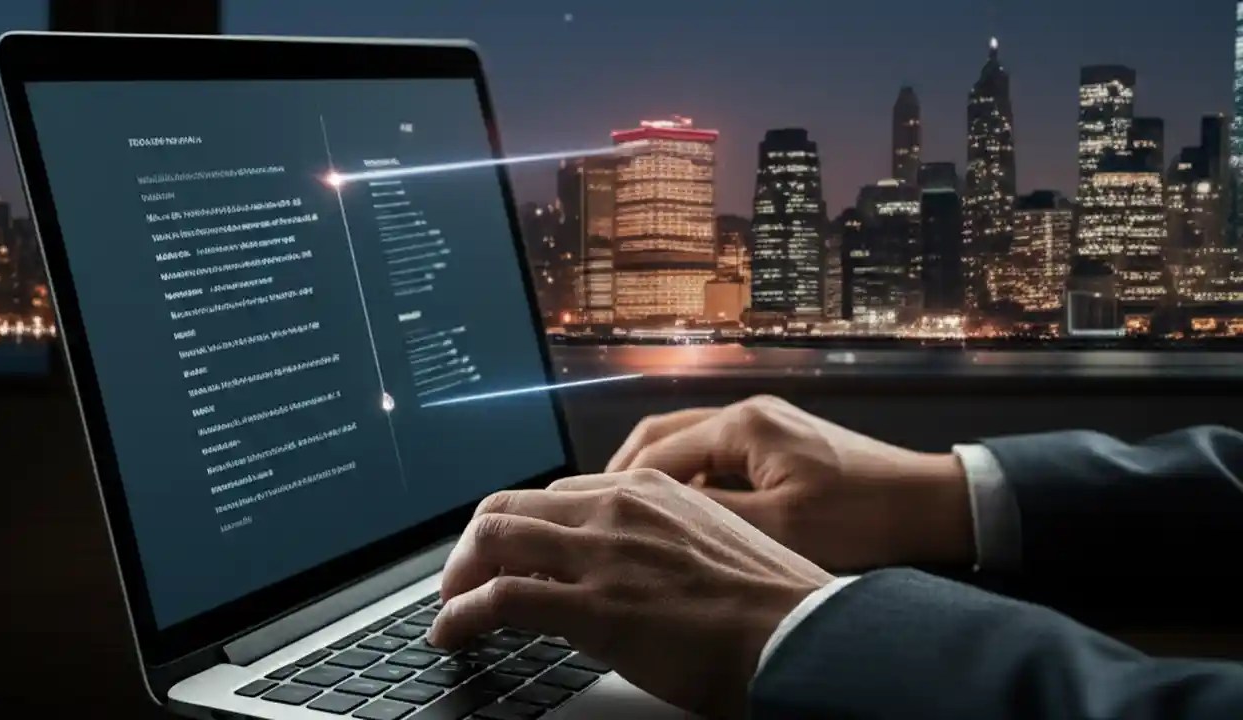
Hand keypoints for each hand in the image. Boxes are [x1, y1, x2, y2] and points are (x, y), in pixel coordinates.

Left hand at [427, 469, 832, 718]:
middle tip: (464, 579)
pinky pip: (500, 598)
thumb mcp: (713, 546)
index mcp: (651, 490)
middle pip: (512, 507)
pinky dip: (461, 615)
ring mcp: (602, 553)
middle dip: (476, 544)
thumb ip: (664, 543)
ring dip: (458, 575)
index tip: (511, 553)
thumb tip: (635, 567)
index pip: (557, 494)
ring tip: (450, 606)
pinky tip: (452, 634)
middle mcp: (619, 507)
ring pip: (494, 538)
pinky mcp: (592, 607)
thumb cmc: (774, 604)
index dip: (521, 526)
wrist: (804, 636)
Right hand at [606, 395, 973, 571]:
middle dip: (627, 472)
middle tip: (599, 511)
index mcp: (743, 424)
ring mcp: (767, 423)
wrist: (930, 507)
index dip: (619, 487)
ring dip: (659, 477)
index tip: (591, 516)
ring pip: (688, 442)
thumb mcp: (778, 528)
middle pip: (662, 435)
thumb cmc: (865, 517)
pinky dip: (693, 480)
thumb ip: (708, 515)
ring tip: (637, 518)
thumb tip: (651, 515)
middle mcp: (750, 412)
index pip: (656, 452)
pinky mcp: (782, 441)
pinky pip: (718, 454)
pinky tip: (690, 515)